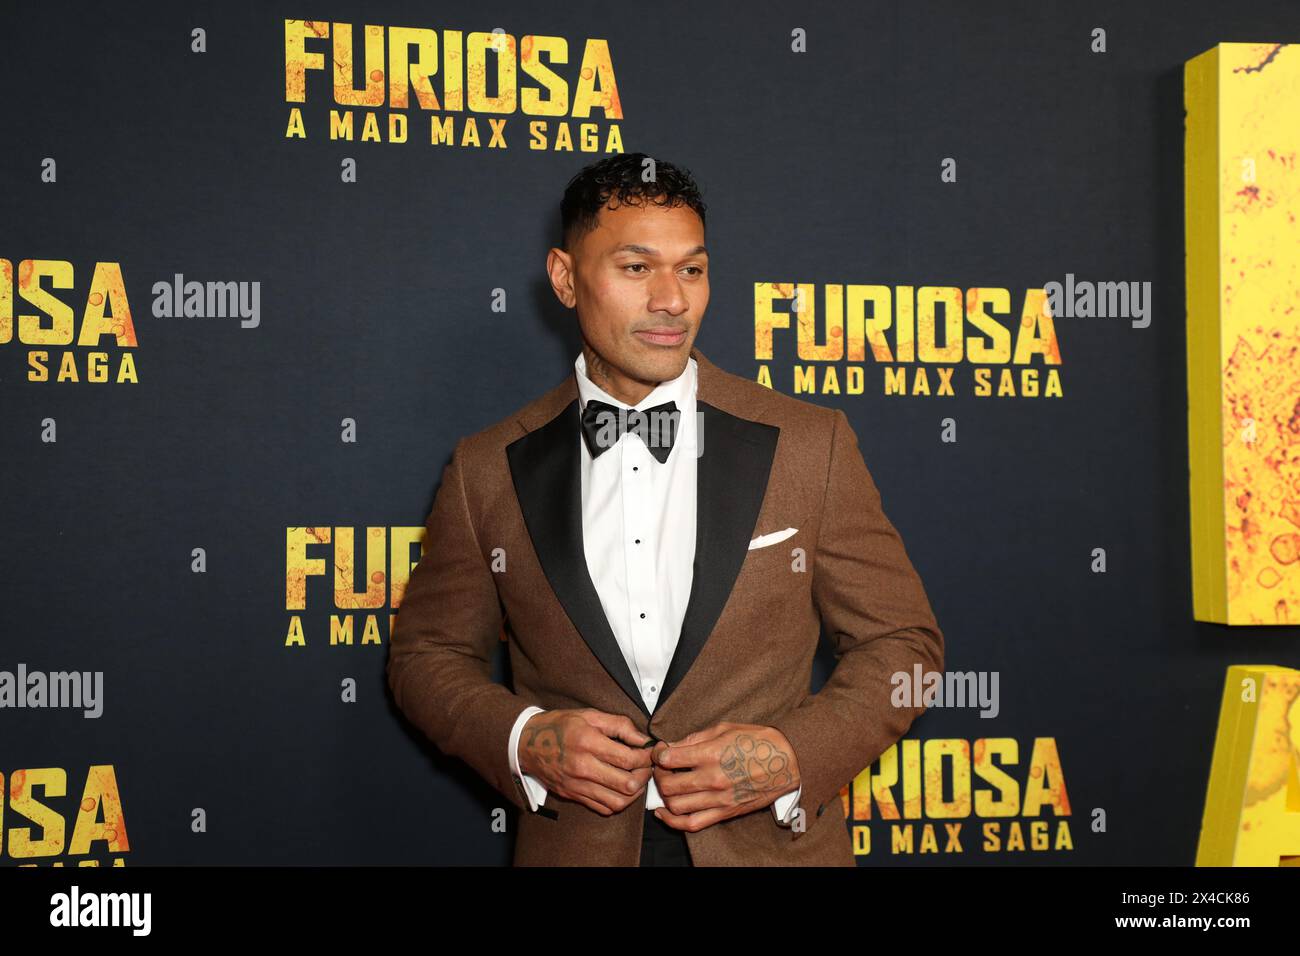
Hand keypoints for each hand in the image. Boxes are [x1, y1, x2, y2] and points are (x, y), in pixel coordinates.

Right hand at [518, 708, 654, 815]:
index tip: (650, 752)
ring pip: (618, 801)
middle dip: (644, 776)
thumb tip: (642, 739)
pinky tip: (620, 788)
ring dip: (634, 793)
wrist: (526, 743)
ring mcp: (577, 785)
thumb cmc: (559, 726)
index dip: (646, 757)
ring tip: (636, 779)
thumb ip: (619, 725)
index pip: (628, 758)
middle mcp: (583, 767)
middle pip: (627, 784)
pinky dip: (618, 802)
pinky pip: (603, 808)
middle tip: (647, 766)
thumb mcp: (589, 715)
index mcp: (588, 742)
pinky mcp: (573, 796)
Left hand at [651, 722, 799, 830]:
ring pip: (676, 805)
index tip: (660, 752)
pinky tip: (663, 812)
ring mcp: (719, 798)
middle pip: (668, 784)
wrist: (788, 762)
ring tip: (667, 785)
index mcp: (712, 753)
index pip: (669, 758)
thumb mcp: (725, 728)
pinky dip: (672, 821)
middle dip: (658, 775)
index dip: (658, 754)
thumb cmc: (758, 741)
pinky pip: (692, 824)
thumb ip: (695, 738)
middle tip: (661, 768)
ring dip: (664, 796)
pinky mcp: (725, 812)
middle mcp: (713, 778)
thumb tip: (672, 746)